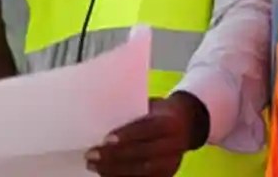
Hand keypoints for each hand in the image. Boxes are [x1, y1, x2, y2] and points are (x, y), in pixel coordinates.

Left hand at [84, 93, 198, 175]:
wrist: (186, 123)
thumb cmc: (158, 112)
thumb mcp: (149, 106)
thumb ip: (131, 114)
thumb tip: (99, 121)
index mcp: (169, 123)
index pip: (147, 129)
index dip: (127, 135)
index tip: (105, 139)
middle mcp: (174, 144)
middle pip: (143, 153)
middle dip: (115, 156)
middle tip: (91, 155)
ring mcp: (172, 162)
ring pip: (143, 170)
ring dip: (116, 170)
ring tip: (94, 166)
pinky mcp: (168, 174)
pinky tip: (107, 175)